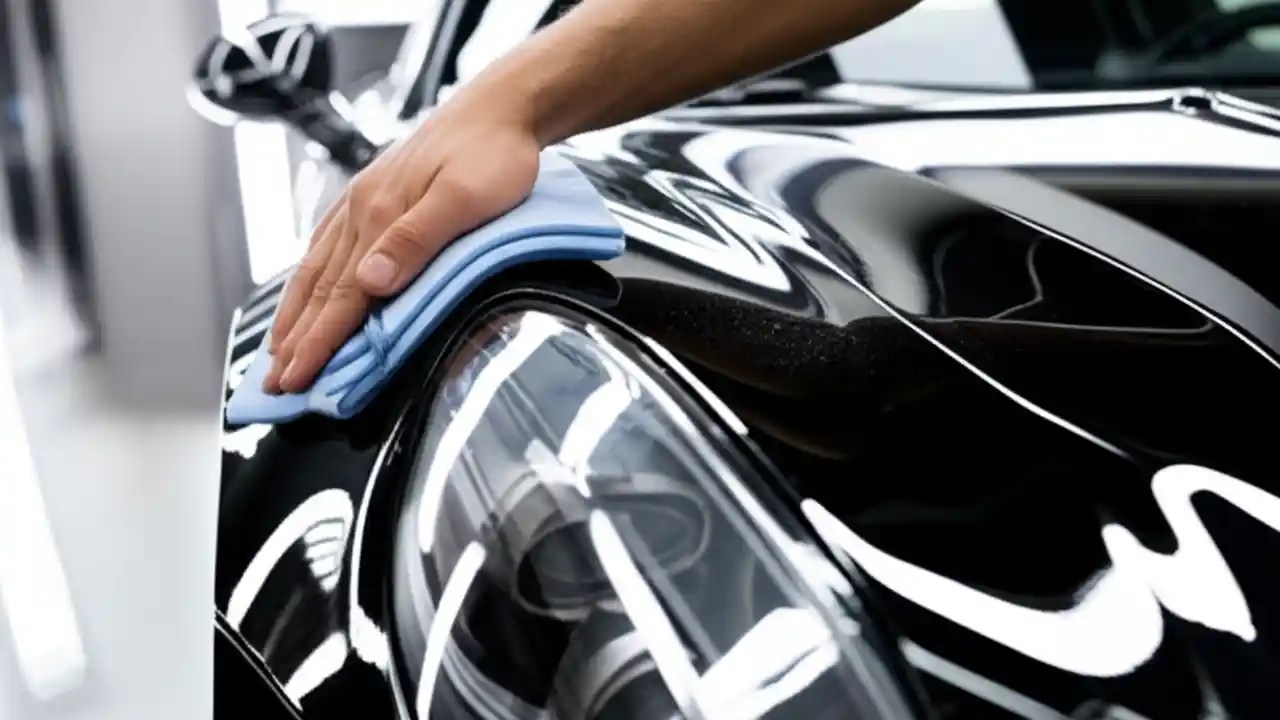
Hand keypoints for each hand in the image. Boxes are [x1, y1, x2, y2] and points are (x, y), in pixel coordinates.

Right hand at [264, 88, 540, 394]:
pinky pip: (327, 243)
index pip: (342, 297)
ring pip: (316, 267)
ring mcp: (363, 201)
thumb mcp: (464, 198)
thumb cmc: (494, 153)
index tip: (295, 379)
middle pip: (320, 289)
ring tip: (276, 348)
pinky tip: (304, 287)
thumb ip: (415, 241)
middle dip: (294, 341)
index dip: (317, 343)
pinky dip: (308, 275)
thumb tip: (369, 283)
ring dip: (294, 313)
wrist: (500, 106)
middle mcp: (362, 210)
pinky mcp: (372, 193)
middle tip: (272, 383)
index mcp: (381, 217)